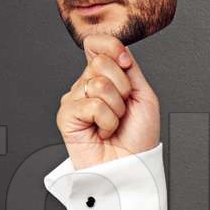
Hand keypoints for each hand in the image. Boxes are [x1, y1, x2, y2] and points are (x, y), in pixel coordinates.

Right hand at [56, 34, 161, 168]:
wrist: (131, 165)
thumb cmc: (138, 136)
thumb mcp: (143, 96)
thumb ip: (129, 69)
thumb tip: (118, 49)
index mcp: (105, 77)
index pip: (97, 44)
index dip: (112, 47)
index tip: (126, 63)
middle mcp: (87, 84)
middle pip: (100, 62)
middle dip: (122, 88)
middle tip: (122, 110)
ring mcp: (75, 99)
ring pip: (98, 84)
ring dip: (116, 109)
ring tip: (113, 124)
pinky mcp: (66, 115)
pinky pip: (92, 105)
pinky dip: (107, 121)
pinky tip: (102, 132)